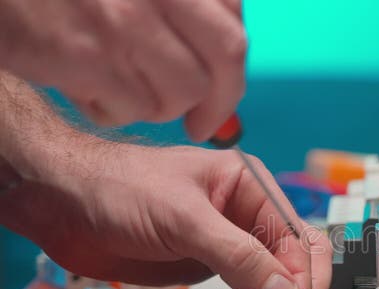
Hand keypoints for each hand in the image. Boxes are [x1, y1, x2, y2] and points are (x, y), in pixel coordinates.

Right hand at [0, 0, 245, 140]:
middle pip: (225, 57)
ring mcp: (126, 24)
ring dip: (157, 105)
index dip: (231, 64)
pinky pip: (129, 109)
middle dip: (220, 102)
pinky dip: (112, 110)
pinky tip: (84, 86)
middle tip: (204, 125)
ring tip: (120, 87)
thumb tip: (222, 59)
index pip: (232, 20)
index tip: (223, 84)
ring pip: (180, 92)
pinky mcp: (88, 58)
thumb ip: (177, 6)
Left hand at [0, 142, 331, 288]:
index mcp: (250, 185)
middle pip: (295, 254)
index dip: (301, 274)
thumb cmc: (118, 187)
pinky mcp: (208, 263)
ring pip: (276, 273)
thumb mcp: (184, 218)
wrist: (63, 204)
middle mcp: (245, 212)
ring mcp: (228, 240)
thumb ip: (237, 256)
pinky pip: (248, 285)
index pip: (296, 234)